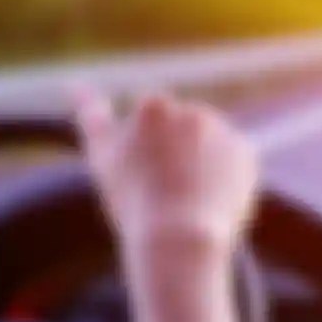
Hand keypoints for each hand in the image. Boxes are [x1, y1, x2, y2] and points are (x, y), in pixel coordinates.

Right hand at [72, 88, 258, 264]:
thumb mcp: (103, 156)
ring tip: (187, 198)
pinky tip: (210, 201)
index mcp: (153, 106)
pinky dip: (223, 180)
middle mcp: (191, 110)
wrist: (180, 237)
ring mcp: (223, 130)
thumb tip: (73, 83)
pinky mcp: (247, 153)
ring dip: (201, 164)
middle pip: (180, 130)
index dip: (143, 149)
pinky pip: (233, 164)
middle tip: (164, 190)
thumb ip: (91, 116)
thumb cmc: (133, 200)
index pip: (145, 120)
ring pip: (208, 147)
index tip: (143, 170)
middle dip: (175, 152)